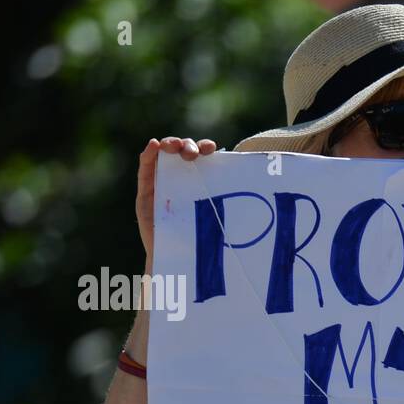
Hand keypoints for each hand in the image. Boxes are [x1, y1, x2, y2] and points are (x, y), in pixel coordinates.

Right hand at [136, 137, 217, 256]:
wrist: (178, 259)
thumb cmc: (200, 239)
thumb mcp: (217, 216)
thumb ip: (225, 201)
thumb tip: (258, 186)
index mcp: (199, 180)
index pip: (201, 157)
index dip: (204, 147)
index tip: (212, 149)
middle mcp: (181, 178)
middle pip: (182, 152)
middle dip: (187, 145)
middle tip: (193, 153)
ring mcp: (162, 183)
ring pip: (163, 155)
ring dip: (169, 144)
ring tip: (172, 146)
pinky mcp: (146, 192)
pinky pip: (145, 169)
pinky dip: (148, 155)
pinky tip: (153, 146)